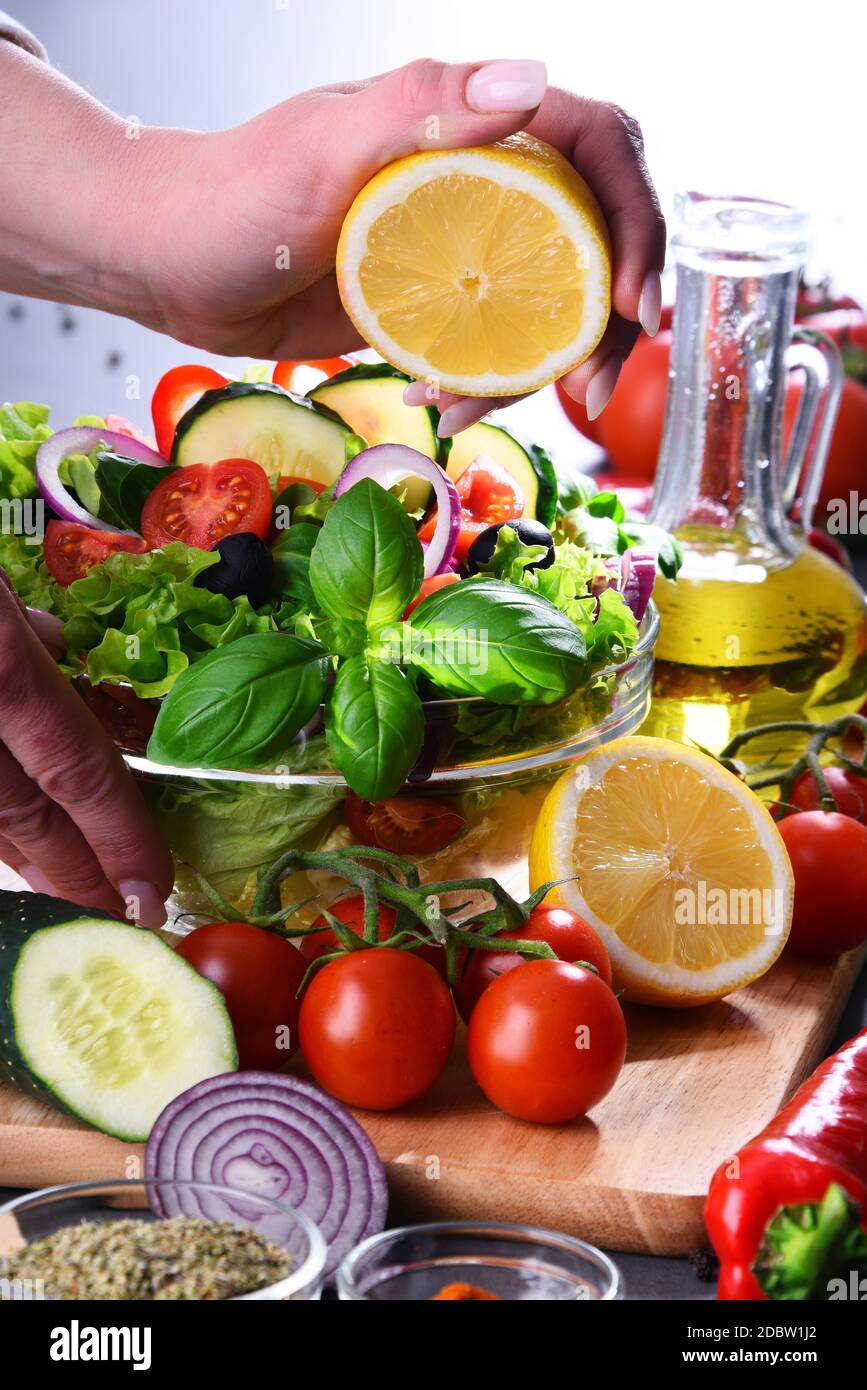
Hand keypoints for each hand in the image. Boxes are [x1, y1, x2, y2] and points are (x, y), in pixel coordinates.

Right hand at [0, 580, 172, 925]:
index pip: (77, 768)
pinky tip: (1, 839)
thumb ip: (9, 614)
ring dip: (18, 858)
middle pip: (22, 817)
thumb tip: (50, 641)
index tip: (153, 885)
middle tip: (118, 910)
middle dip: (75, 871)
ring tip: (61, 886)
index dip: (120, 835)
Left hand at [142, 59, 663, 431]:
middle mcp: (481, 179)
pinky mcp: (434, 303)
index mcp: (471, 121)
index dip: (637, 220)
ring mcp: (460, 246)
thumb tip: (532, 79)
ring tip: (464, 409)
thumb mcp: (324, 147)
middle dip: (605, 323)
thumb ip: (421, 108)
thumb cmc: (233, 193)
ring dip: (536, 371)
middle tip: (588, 392)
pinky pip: (493, 346)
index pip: (597, 149)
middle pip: (593, 241)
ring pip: (548, 306)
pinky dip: (481, 385)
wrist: (173, 264)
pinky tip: (435, 403)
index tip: (632, 304)